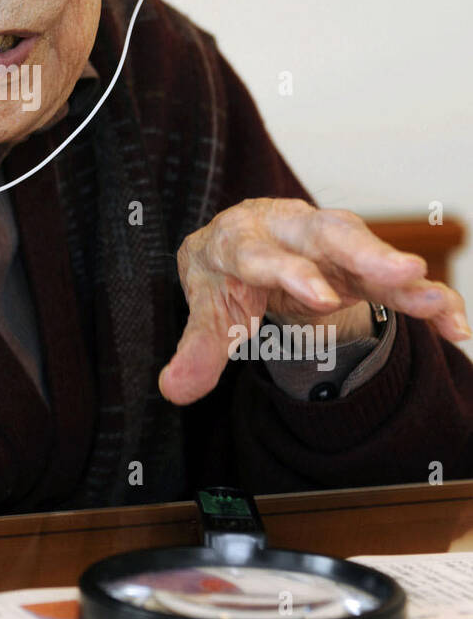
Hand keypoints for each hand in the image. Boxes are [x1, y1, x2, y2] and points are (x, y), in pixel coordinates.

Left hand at [160, 198, 471, 404]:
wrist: (242, 240)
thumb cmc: (225, 271)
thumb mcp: (207, 304)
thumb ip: (198, 347)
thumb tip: (174, 389)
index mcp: (241, 237)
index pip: (262, 254)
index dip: (291, 274)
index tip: (322, 298)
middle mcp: (290, 229)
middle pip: (328, 233)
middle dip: (366, 253)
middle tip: (403, 274)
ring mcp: (329, 244)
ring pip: (368, 250)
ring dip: (401, 275)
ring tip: (434, 300)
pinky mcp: (360, 264)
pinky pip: (398, 283)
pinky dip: (428, 302)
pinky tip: (455, 327)